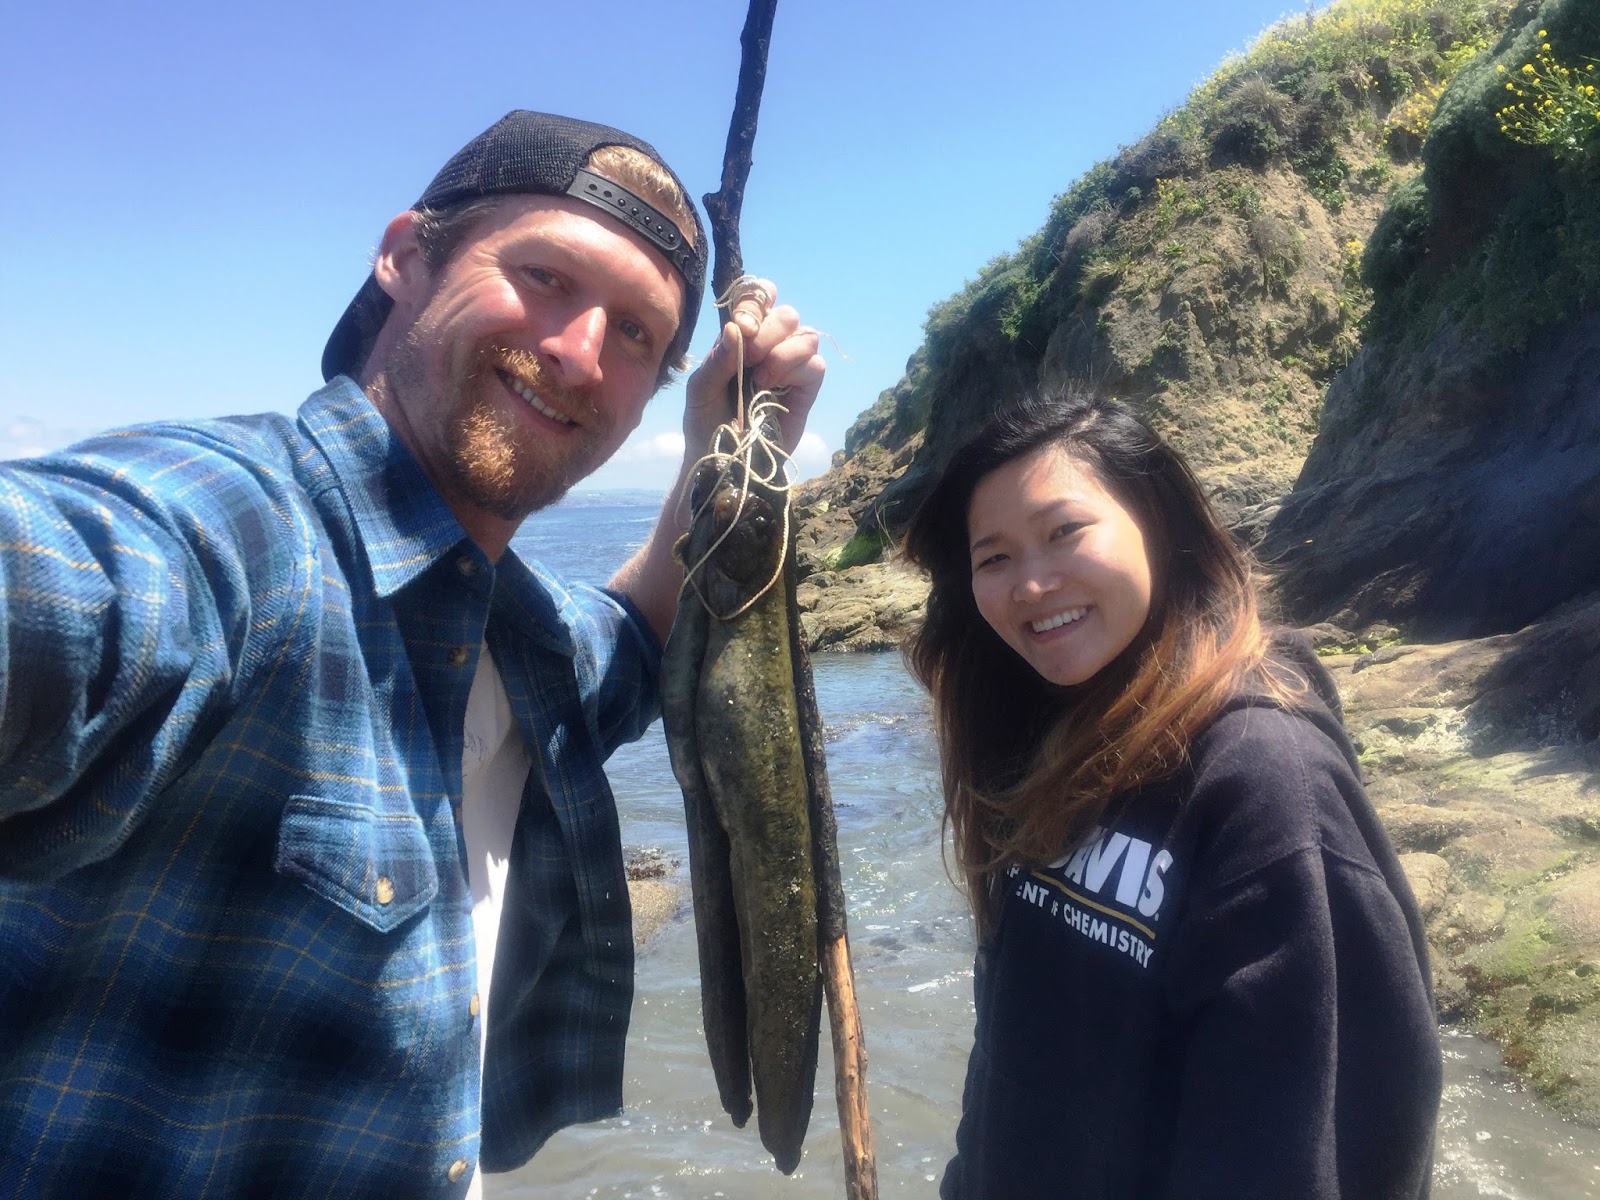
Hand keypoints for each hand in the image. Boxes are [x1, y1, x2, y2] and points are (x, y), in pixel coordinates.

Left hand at [683, 277, 823, 455]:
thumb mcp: (699, 389)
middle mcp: (770, 345)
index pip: (759, 297)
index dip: (755, 304)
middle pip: (787, 315)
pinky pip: (816, 367)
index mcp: (743, 334)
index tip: (743, 327)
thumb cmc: (706, 420)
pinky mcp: (806, 390)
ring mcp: (790, 367)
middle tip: (749, 360)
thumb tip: (737, 329)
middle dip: (768, 333)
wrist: (722, 458)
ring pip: (806, 337)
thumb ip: (717, 360)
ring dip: (783, 354)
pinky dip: (796, 373)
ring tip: (760, 380)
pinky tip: (774, 390)